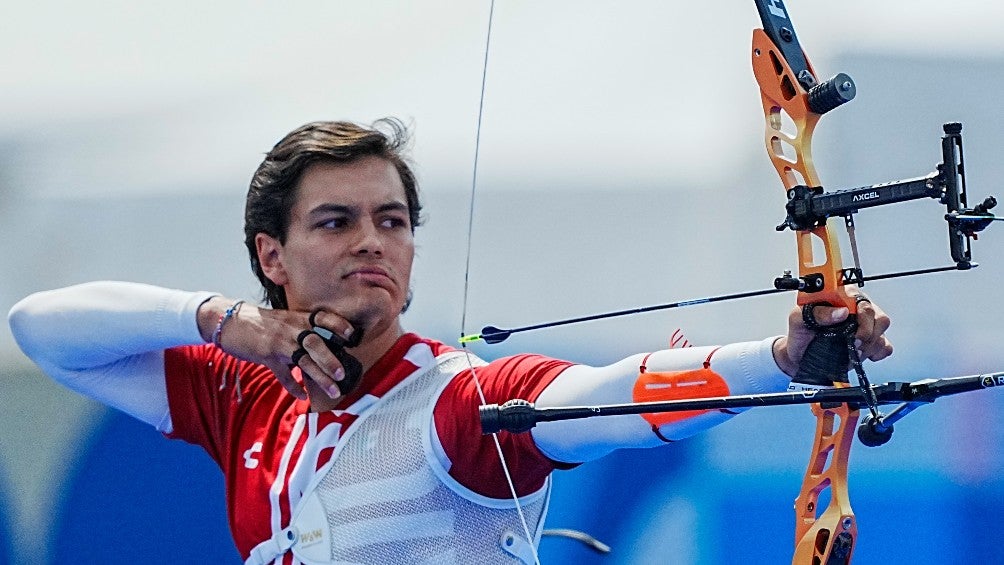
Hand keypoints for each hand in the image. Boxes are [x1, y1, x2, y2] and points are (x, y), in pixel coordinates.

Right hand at [199, 297, 357, 400]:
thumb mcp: (285, 319)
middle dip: (330, 359)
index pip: (323, 318)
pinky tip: (302, 397)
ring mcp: (278, 343)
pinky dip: (292, 386)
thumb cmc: (262, 321)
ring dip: (319, 376)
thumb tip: (326, 344)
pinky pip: (282, 374)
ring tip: (334, 390)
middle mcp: (290, 328)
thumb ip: (303, 328)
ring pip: (302, 360)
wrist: (229, 320)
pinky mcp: (266, 356)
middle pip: (315, 343)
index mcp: (297, 317)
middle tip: (342, 374)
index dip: (338, 325)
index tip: (352, 335)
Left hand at [772, 292, 892, 377]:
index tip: (851, 329)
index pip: (861, 299)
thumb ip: (818, 312)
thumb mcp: (799, 318)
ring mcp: (864, 323)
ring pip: (882, 328)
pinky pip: (885, 345)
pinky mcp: (870, 340)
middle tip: (853, 343)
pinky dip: (876, 352)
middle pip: (877, 315)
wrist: (799, 355)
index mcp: (839, 295)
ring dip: (869, 344)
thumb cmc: (800, 333)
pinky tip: (860, 354)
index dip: (860, 315)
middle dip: (866, 333)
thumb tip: (841, 312)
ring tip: (853, 350)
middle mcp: (855, 306)